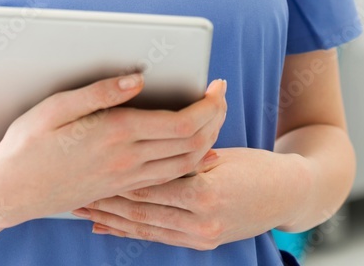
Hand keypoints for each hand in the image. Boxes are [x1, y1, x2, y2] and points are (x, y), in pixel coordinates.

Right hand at [0, 73, 227, 227]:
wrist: (9, 191)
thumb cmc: (27, 143)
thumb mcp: (57, 107)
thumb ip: (102, 91)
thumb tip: (139, 77)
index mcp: (116, 135)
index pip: (182, 124)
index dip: (208, 105)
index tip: (216, 85)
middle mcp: (127, 161)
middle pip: (192, 144)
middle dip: (214, 118)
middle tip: (220, 94)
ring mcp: (125, 179)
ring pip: (184, 165)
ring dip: (206, 139)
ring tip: (211, 114)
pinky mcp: (120, 188)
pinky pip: (167, 178)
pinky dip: (188, 161)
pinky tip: (192, 148)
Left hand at [72, 146, 310, 250]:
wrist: (288, 196)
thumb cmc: (257, 165)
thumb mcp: (225, 150)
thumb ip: (191, 144)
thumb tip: (163, 120)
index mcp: (206, 192)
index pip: (151, 182)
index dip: (119, 173)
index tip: (91, 164)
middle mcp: (201, 221)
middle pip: (141, 208)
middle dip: (106, 199)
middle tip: (75, 188)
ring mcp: (200, 237)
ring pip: (143, 226)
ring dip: (110, 218)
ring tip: (81, 207)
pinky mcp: (199, 243)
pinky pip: (155, 236)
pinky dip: (128, 231)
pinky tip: (105, 226)